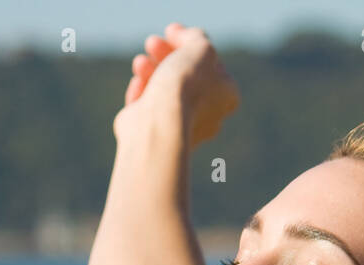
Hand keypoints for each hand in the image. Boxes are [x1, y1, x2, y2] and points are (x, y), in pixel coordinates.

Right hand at [113, 22, 239, 149]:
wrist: (159, 123)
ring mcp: (182, 128)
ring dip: (151, 70)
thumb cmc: (186, 85)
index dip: (190, 44)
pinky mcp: (157, 134)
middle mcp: (208, 116)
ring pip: (166, 92)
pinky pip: (150, 109)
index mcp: (226, 97)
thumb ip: (195, 39)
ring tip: (139, 61)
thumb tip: (183, 37)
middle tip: (152, 42)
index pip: (211, 65)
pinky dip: (142, 92)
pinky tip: (137, 82)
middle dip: (167, 54)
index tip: (171, 31)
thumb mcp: (200, 48)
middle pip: (186, 76)